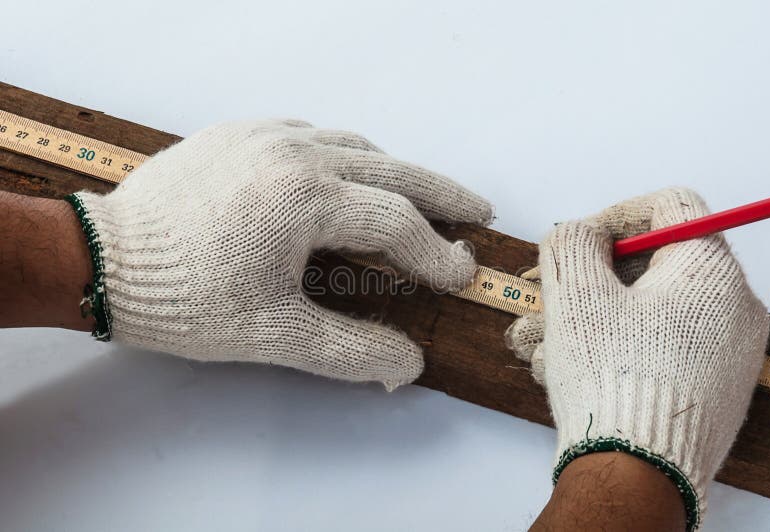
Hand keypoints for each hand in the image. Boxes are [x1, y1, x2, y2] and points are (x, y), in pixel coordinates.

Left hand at [67, 120, 491, 388]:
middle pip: (392, 168)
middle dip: (442, 192)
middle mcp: (294, 153)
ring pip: (353, 145)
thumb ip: (353, 350)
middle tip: (477, 210)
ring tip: (418, 197)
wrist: (103, 261)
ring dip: (393, 172)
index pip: (397, 222)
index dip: (436, 253)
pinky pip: (309, 135)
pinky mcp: (237, 133)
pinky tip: (345, 175)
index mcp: (306, 198)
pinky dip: (342, 156)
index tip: (461, 275)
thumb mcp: (276, 336)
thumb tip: (409, 364)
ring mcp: (264, 136)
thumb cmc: (190, 302)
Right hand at [506, 188, 768, 529]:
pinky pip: (657, 349)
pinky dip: (612, 350)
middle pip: (650, 266)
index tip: (581, 241)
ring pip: (644, 314)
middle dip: (586, 282)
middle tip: (545, 298)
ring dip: (585, 322)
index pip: (670, 207)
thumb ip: (573, 241)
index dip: (616, 214)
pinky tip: (565, 371)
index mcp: (710, 270)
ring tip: (538, 345)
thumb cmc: (612, 377)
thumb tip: (583, 235)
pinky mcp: (711, 388)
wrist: (638, 473)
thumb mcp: (576, 291)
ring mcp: (725, 352)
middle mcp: (731, 307)